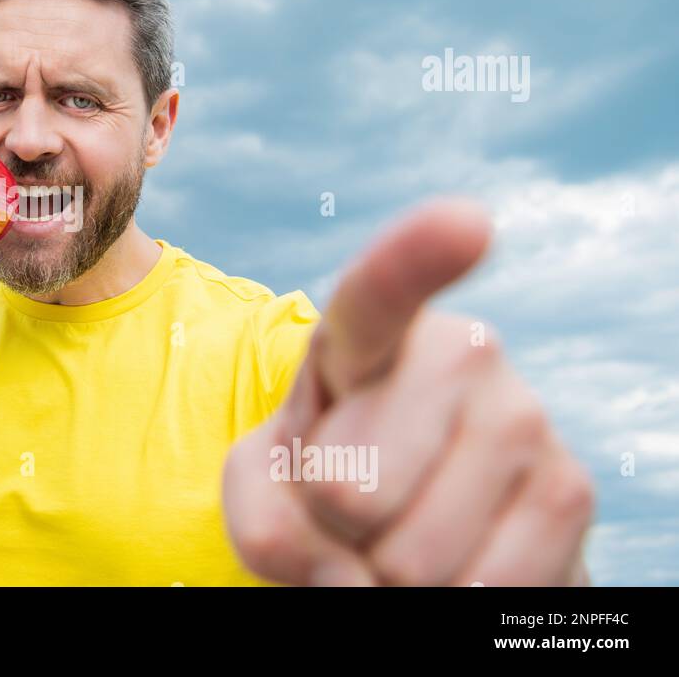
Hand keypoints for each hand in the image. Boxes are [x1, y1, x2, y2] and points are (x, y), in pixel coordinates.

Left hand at [222, 199, 594, 585]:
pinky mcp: (570, 489)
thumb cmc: (324, 487)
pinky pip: (478, 593)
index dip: (414, 261)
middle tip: (351, 507)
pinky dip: (441, 609)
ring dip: (383, 577)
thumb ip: (263, 512)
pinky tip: (451, 567)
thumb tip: (352, 559)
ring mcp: (525, 417)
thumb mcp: (263, 487)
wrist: (412, 529)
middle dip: (331, 529)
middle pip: (349, 488)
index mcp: (365, 337)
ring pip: (410, 558)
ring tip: (396, 535)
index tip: (466, 224)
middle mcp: (457, 353)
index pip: (377, 297)